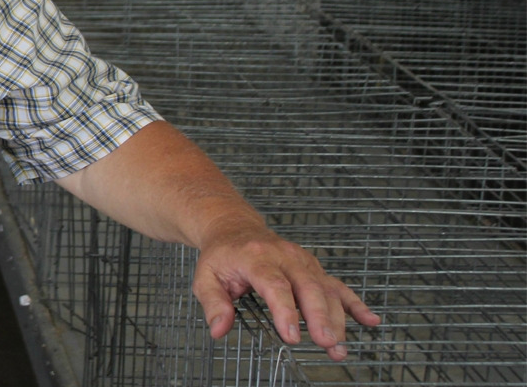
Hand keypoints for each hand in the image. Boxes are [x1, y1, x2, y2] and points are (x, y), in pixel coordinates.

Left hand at [193, 221, 380, 360]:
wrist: (235, 228)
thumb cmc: (222, 255)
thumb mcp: (205, 277)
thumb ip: (213, 303)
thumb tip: (219, 329)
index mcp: (256, 257)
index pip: (275, 285)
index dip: (285, 311)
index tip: (291, 337)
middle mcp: (284, 257)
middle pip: (307, 286)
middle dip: (320, 316)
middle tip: (326, 343)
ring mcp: (303, 261)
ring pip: (325, 289)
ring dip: (337, 319)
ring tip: (339, 348)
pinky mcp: (313, 268)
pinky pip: (337, 286)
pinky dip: (355, 303)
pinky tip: (370, 320)